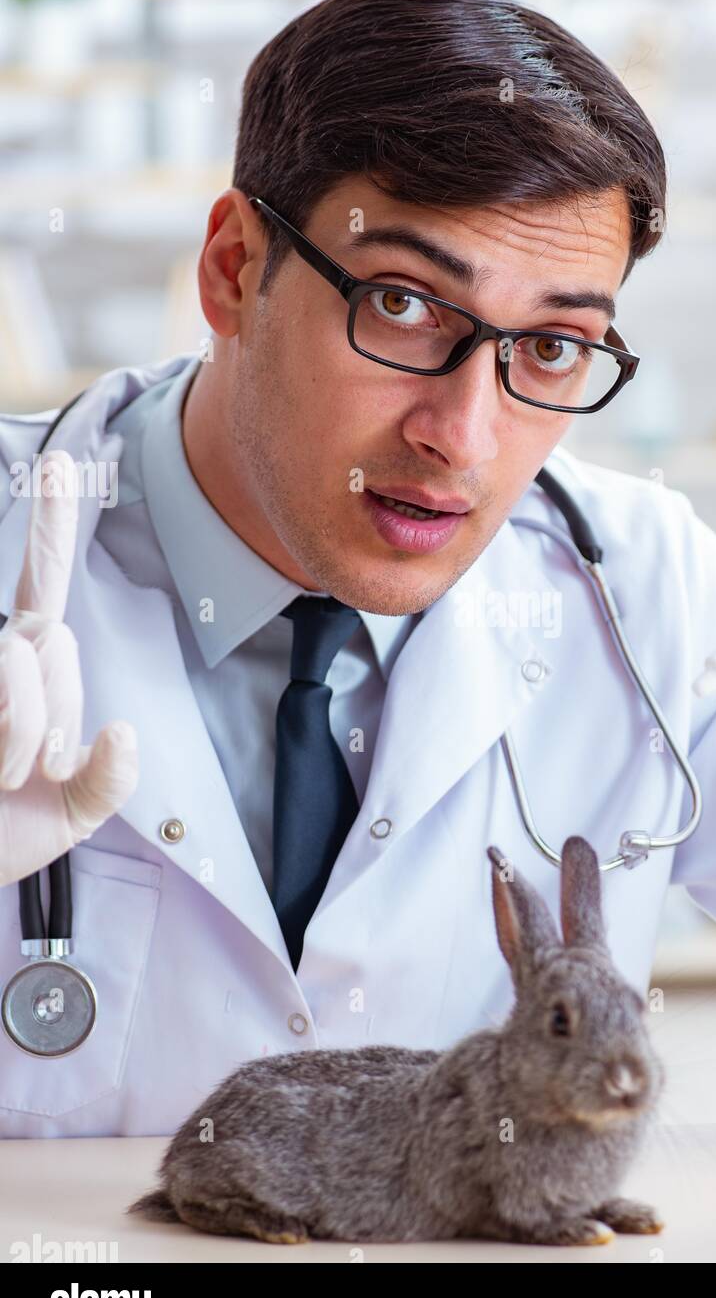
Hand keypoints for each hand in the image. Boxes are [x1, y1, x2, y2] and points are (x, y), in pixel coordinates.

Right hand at [0, 451, 137, 885]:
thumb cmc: (5, 835)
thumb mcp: (76, 815)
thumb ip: (110, 781)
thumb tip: (123, 731)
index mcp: (35, 672)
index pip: (47, 585)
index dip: (53, 523)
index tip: (60, 462)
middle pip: (49, 643)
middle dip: (44, 720)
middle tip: (21, 777)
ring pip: (20, 663)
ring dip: (22, 741)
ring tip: (0, 782)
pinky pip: (6, 699)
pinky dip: (11, 744)